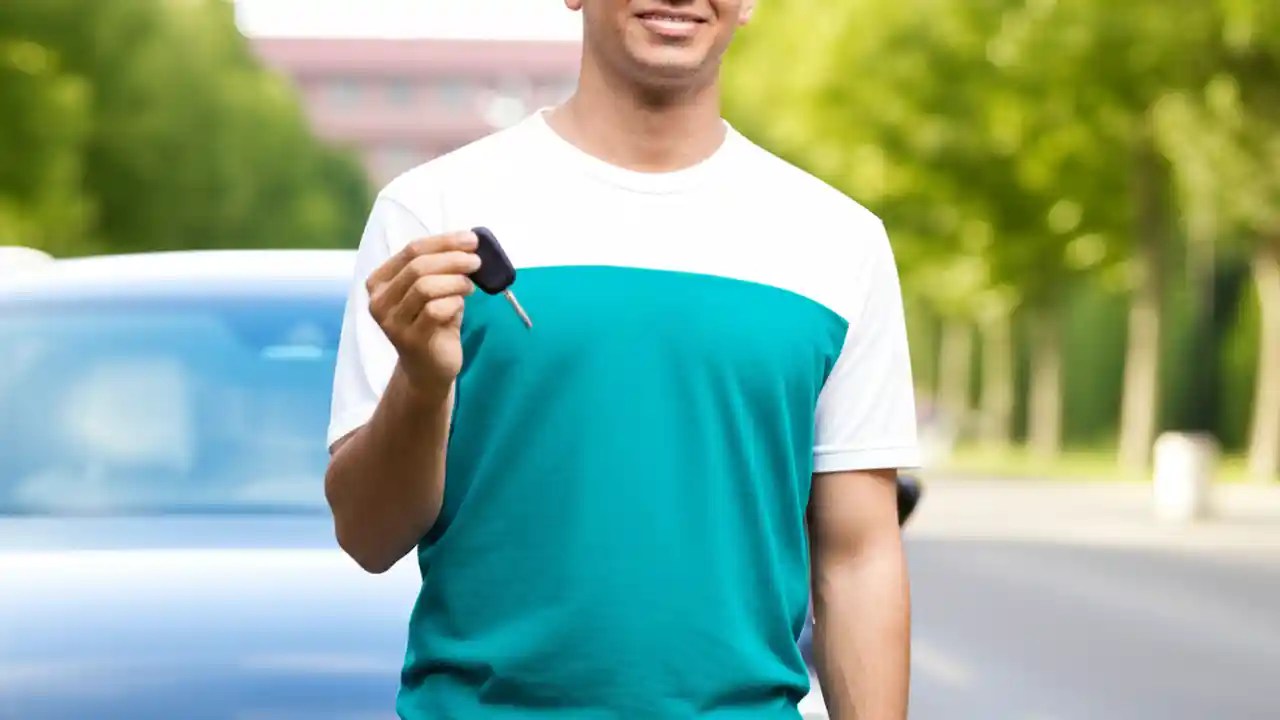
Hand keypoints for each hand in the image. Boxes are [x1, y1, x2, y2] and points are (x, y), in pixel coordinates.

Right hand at [366, 231, 480, 395]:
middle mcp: (379, 301)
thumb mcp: (434, 289)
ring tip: (470, 286)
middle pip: (418, 266)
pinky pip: (434, 311)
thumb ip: (443, 266)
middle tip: (476, 261)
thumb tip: (469, 242)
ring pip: (424, 286)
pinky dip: (453, 302)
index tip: (471, 239)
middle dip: (453, 259)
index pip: (411, 249)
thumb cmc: (433, 322)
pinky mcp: (410, 340)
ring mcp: (392, 322)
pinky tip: (461, 304)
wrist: (428, 368)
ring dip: (455, 281)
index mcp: (380, 281)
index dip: (444, 241)